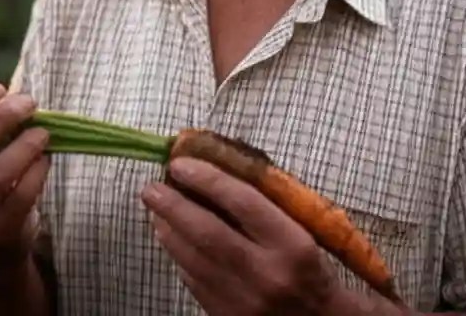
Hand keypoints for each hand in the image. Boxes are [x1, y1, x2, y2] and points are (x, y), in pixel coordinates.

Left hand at [141, 157, 375, 315]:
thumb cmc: (314, 269)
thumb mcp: (305, 233)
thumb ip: (269, 207)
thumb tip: (220, 171)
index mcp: (293, 245)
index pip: (244, 202)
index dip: (208, 179)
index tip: (181, 164)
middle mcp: (267, 274)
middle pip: (208, 232)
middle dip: (173, 206)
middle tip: (151, 188)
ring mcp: (244, 301)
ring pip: (193, 260)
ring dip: (168, 231)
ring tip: (155, 210)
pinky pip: (194, 282)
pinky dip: (178, 257)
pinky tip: (171, 240)